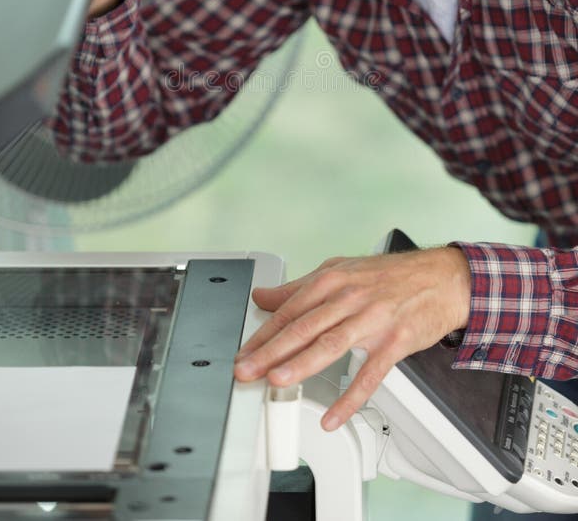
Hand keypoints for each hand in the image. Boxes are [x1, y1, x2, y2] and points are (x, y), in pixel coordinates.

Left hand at [234, 248, 470, 430]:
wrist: (442, 279)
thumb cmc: (391, 276)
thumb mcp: (341, 270)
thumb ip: (301, 286)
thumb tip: (264, 296)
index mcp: (333, 280)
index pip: (290, 309)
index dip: (263, 333)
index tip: (244, 352)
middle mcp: (349, 298)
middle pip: (303, 327)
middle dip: (270, 351)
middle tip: (246, 370)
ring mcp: (372, 320)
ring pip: (330, 345)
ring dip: (300, 365)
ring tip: (276, 381)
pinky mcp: (394, 342)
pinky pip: (369, 375)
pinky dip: (349, 398)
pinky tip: (331, 416)